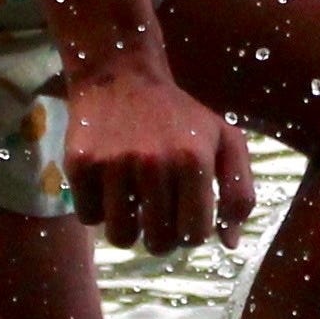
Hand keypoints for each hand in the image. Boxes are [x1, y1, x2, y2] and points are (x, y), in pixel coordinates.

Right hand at [60, 49, 256, 256]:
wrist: (122, 75)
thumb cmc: (179, 116)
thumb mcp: (224, 140)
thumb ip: (239, 191)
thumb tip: (230, 243)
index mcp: (193, 159)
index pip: (195, 234)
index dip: (191, 233)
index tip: (184, 217)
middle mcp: (154, 162)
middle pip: (159, 243)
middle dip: (161, 238)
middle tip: (157, 216)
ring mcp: (114, 163)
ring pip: (121, 237)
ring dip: (127, 229)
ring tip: (132, 204)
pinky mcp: (80, 163)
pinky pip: (89, 217)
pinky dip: (97, 210)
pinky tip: (108, 187)